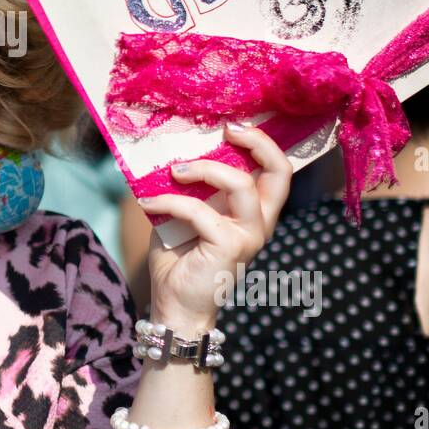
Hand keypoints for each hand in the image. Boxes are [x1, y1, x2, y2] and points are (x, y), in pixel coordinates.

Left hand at [135, 123, 291, 330]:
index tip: (231, 124)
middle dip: (257, 142)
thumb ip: (190, 186)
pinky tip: (147, 203)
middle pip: (280, 171)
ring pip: (240, 184)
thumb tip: (171, 149)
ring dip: (204, 169)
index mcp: (254, 210)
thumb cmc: (179, 257)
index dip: (262, 141)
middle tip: (226, 129)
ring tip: (175, 171)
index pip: (277, 169)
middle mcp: (260, 221)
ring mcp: (248, 235)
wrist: (175, 305)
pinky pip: (200, 211)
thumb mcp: (185, 213)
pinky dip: (170, 202)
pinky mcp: (229, 248)